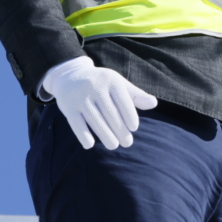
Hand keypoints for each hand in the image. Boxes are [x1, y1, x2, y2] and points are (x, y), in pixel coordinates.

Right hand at [40, 56, 157, 149]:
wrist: (70, 76)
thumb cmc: (101, 83)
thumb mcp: (118, 84)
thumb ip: (136, 95)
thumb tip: (154, 103)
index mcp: (111, 80)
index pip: (123, 101)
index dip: (130, 116)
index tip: (134, 128)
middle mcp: (95, 86)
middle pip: (110, 113)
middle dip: (120, 130)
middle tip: (127, 143)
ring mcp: (80, 97)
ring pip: (95, 119)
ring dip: (105, 135)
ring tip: (114, 145)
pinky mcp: (67, 107)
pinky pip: (76, 123)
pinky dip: (83, 135)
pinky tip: (90, 145)